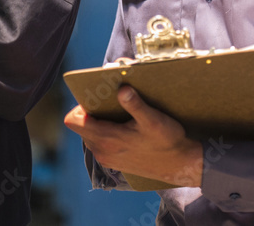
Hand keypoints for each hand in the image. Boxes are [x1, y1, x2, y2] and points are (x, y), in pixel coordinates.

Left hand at [64, 86, 202, 186]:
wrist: (180, 165)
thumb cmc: (167, 141)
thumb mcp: (153, 119)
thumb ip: (135, 104)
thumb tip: (121, 88)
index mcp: (106, 139)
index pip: (73, 120)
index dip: (80, 106)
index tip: (96, 97)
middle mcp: (101, 150)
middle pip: (80, 125)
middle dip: (90, 112)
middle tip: (109, 101)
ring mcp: (106, 158)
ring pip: (89, 134)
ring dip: (98, 123)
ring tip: (117, 113)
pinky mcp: (113, 162)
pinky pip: (99, 143)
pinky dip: (105, 133)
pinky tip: (123, 127)